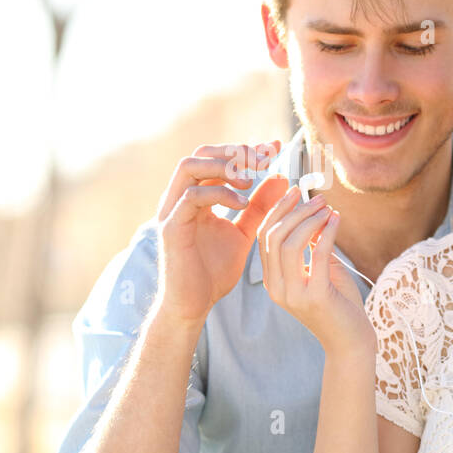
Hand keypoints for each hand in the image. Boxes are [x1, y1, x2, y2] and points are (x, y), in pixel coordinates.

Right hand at [155, 141, 286, 324]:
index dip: (246, 149)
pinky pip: (191, 197)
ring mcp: (172, 210)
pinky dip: (219, 193)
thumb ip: (260, 206)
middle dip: (235, 151)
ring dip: (223, 167)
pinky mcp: (171, 227)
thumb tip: (281, 177)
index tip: (275, 147)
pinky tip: (242, 203)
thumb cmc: (214, 271)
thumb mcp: (245, 232)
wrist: (194, 304)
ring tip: (250, 180)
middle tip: (265, 159)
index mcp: (196, 196)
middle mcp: (179, 197)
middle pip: (201, 153)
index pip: (217, 158)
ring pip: (189, 166)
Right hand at [258, 185, 373, 354]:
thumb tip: (313, 213)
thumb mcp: (322, 271)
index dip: (278, 211)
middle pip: (274, 237)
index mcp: (274, 282)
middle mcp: (278, 289)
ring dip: (310, 219)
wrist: (351, 343)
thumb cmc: (339, 306)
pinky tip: (337, 220)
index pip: (265, 238)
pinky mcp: (315, 297)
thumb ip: (314, 246)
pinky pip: (318, 254)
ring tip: (328, 208)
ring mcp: (294, 294)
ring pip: (290, 243)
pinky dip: (327, 232)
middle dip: (295, 211)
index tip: (295, 191)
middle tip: (318, 198)